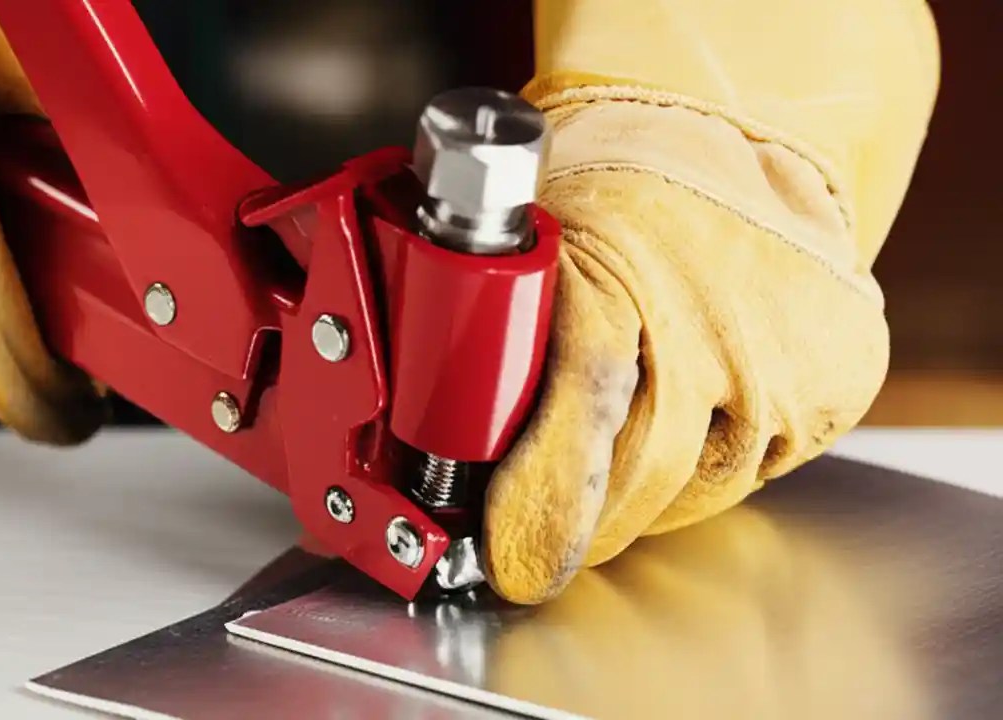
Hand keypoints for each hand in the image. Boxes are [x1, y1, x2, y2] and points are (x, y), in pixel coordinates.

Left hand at [484, 0, 940, 602]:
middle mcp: (717, 321)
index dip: (549, 501)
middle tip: (551, 535)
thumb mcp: (538, 245)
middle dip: (587, 522)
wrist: (734, 138)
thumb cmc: (614, 192)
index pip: (585, 412)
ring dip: (650, 498)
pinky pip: (764, 466)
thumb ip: (500, 341)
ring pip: (705, 485)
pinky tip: (690, 429)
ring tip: (620, 467)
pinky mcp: (841, 378)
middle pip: (645, 473)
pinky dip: (714, 467)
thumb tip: (449, 447)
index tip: (516, 558)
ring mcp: (789, 353)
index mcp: (620, 276)